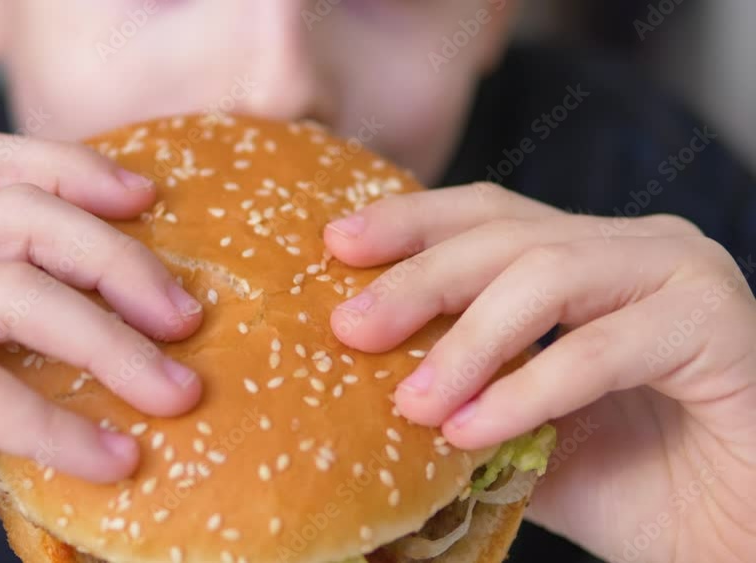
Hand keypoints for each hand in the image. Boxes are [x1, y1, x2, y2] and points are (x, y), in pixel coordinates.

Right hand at [0, 132, 204, 562]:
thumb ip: (49, 374)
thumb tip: (164, 366)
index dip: (74, 169)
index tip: (150, 201)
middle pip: (18, 215)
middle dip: (119, 262)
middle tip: (189, 320)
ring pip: (6, 287)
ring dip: (107, 342)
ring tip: (175, 394)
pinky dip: (52, 424)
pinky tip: (112, 460)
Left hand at [325, 183, 755, 562]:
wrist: (733, 536)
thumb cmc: (633, 480)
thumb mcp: (519, 428)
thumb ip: (460, 393)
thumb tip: (362, 384)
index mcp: (585, 257)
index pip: (485, 216)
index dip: (409, 224)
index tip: (335, 244)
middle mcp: (632, 249)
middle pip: (503, 235)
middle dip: (418, 280)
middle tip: (351, 327)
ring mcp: (679, 275)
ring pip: (548, 274)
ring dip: (468, 341)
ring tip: (413, 402)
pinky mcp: (718, 324)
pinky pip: (601, 348)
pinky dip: (528, 391)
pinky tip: (474, 431)